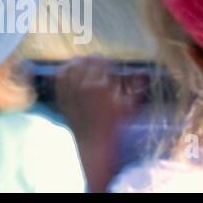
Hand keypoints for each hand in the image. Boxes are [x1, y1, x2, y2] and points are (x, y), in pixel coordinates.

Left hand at [55, 56, 144, 191]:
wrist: (94, 142)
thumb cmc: (115, 126)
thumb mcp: (128, 107)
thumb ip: (136, 87)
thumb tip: (143, 70)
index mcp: (100, 87)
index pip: (101, 62)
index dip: (106, 61)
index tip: (110, 63)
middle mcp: (83, 86)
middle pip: (85, 62)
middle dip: (92, 60)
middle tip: (97, 63)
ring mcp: (70, 92)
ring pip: (70, 67)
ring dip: (78, 63)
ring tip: (84, 64)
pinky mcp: (62, 97)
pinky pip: (59, 78)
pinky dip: (64, 71)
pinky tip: (69, 71)